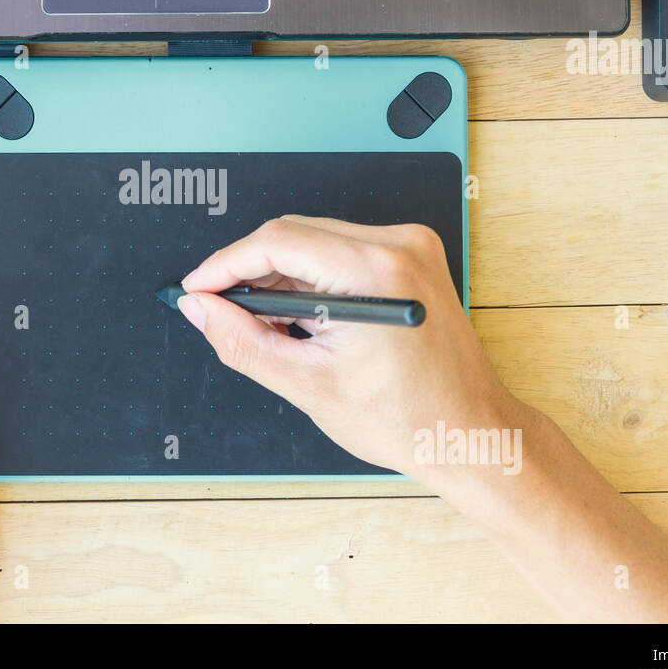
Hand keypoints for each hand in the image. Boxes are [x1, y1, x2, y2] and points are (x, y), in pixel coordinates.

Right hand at [178, 216, 526, 483]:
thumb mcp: (308, 385)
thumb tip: (201, 309)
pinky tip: (305, 320)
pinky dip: (311, 280)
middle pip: (294, 235)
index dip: (226, 265)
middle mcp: (399, 246)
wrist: (470, 433)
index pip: (277, 242)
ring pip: (315, 241)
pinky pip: (341, 251)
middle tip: (222, 313)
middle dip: (250, 272)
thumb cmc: (409, 420)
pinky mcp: (412, 257)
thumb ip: (244, 341)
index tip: (197, 288)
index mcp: (376, 272)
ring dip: (281, 278)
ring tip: (272, 328)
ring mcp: (410, 247)